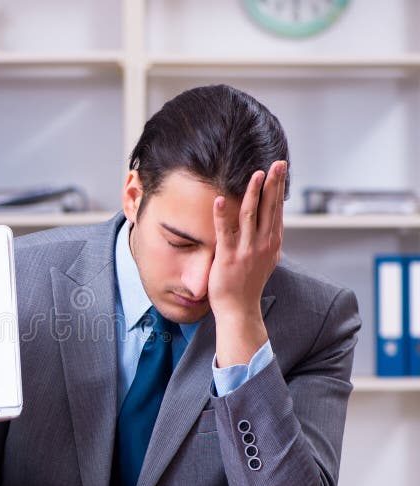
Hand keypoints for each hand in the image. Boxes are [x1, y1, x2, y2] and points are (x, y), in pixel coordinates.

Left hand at [208, 160, 285, 366]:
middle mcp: (263, 244)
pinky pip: (225, 232)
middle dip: (274, 183)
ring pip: (250, 215)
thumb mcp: (264, 259)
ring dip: (253, 193)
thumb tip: (269, 223)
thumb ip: (266, 239)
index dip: (278, 187)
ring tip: (255, 174)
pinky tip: (217, 200)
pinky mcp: (228, 257)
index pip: (277, 209)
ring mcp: (246, 250)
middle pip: (270, 207)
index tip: (281, 168)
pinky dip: (221, 215)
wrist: (239, 309)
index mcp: (272, 242)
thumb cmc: (247, 284)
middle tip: (278, 163)